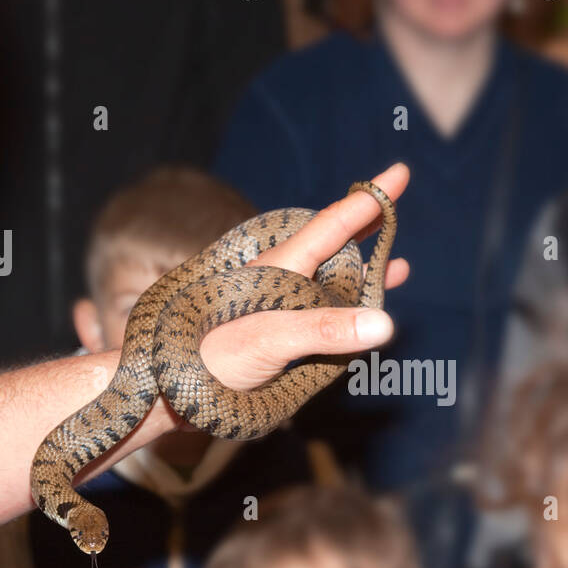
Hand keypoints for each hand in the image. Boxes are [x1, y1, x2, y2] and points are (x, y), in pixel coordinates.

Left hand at [199, 162, 410, 390]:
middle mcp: (283, 283)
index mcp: (279, 269)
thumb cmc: (206, 359)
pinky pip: (325, 317)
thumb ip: (324, 330)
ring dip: (366, 277)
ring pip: (333, 285)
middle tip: (397, 205)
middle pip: (335, 248)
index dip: (367, 201)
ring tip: (400, 267)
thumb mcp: (267, 339)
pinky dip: (351, 313)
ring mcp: (282, 310)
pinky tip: (364, 318)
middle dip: (368, 228)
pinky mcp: (280, 338)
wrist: (168, 394)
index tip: (400, 172)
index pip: (332, 225)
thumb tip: (384, 323)